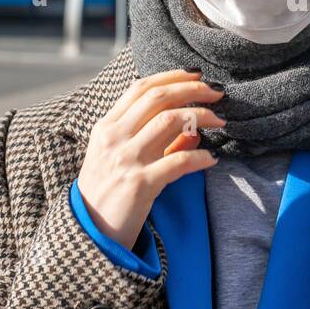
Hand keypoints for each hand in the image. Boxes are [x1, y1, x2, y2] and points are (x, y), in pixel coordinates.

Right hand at [76, 69, 225, 249]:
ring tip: (220, 121)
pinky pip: (179, 161)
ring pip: (170, 121)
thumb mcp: (121, 159)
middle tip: (217, 93)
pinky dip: (201, 157)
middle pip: (158, 97)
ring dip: (201, 116)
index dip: (172, 76)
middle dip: (193, 89)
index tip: (197, 75)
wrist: (90, 233)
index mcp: (106, 127)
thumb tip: (194, 131)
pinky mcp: (140, 184)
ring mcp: (126, 160)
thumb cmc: (108, 194)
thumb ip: (155, 142)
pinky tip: (213, 159)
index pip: (140, 88)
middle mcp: (114, 138)